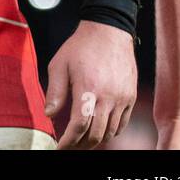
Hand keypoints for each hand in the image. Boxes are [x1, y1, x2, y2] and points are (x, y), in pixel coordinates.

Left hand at [45, 20, 136, 148]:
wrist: (109, 32)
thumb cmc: (80, 47)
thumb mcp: (59, 65)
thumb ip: (55, 91)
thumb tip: (49, 114)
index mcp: (88, 89)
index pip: (79, 125)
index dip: (69, 141)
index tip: (60, 146)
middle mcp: (108, 97)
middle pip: (96, 134)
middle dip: (81, 145)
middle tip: (70, 145)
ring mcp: (122, 98)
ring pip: (110, 132)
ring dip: (95, 140)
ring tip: (82, 139)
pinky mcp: (130, 97)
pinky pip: (122, 124)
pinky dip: (110, 132)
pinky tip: (99, 130)